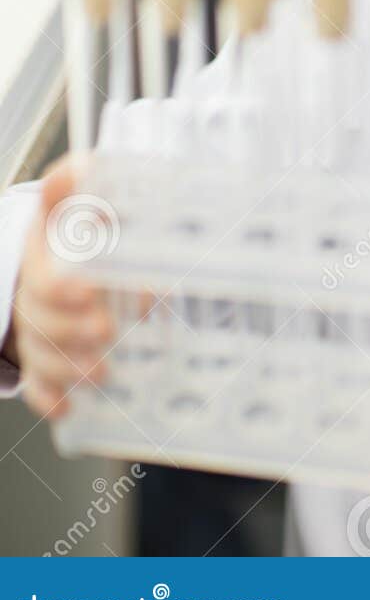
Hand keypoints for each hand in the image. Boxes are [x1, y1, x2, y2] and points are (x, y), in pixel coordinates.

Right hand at [10, 160, 114, 420]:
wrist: (78, 239)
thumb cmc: (99, 213)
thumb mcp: (100, 192)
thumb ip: (99, 191)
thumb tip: (96, 195)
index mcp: (45, 245)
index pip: (42, 273)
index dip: (62, 287)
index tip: (91, 292)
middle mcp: (33, 285)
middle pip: (39, 316)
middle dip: (72, 330)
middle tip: (107, 332)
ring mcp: (34, 319)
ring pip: (38, 350)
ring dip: (68, 365)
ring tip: (103, 373)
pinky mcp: (42, 350)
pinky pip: (37, 382)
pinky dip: (50, 397)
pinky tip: (68, 409)